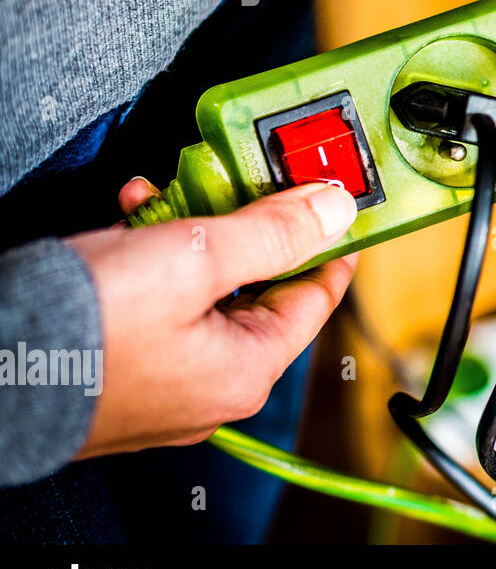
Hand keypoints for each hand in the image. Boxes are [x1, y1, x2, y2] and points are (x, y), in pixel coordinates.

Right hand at [67, 178, 358, 456]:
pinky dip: (150, 260)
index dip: (331, 242)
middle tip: (242, 182)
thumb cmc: (82, 327)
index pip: (317, 296)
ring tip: (163, 195)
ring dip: (190, 234)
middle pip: (259, 289)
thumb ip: (273, 232)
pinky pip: (159, 306)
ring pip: (204, 291)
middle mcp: (214, 386)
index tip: (339, 204)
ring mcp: (167, 382)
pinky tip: (126, 219)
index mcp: (248, 369)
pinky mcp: (123, 368)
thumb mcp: (195, 257)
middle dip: (246, 228)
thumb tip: (338, 210)